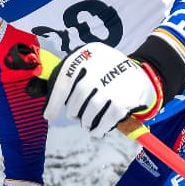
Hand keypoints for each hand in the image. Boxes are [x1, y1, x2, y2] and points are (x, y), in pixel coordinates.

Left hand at [43, 44, 162, 136]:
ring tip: (87, 122)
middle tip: (76, 115)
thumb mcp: (89, 64)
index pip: (65, 79)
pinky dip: (99, 128)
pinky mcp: (125, 99)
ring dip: (86, 120)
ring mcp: (114, 83)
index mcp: (88, 54)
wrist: (142, 74)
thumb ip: (70, 75)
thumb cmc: (106, 72)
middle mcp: (101, 66)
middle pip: (78, 96)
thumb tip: (42, 92)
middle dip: (74, 110)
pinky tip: (97, 130)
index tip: (49, 115)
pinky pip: (106, 119)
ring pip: (91, 109)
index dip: (55, 101)